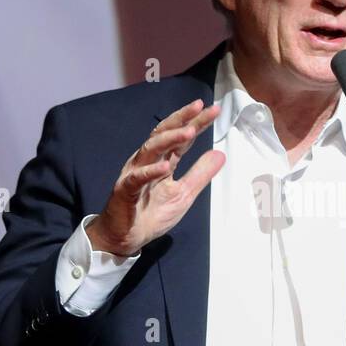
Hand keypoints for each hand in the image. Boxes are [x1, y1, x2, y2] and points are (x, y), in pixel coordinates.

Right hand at [87, 99, 224, 256]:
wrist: (126, 237)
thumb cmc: (151, 213)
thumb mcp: (184, 193)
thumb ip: (200, 174)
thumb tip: (220, 153)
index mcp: (161, 160)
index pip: (180, 137)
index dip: (196, 123)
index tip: (214, 111)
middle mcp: (147, 161)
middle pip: (164, 134)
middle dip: (182, 119)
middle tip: (200, 107)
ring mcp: (135, 173)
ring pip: (151, 149)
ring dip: (170, 139)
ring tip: (190, 131)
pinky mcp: (125, 190)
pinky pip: (137, 179)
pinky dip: (150, 172)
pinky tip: (164, 167)